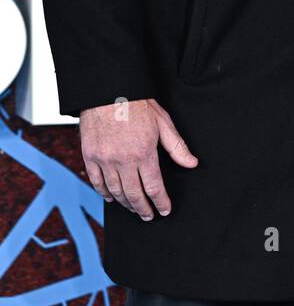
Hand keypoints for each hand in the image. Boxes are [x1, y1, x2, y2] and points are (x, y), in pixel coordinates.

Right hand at [79, 97, 197, 219]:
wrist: (108, 90)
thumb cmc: (137, 103)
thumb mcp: (163, 122)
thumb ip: (177, 147)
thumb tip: (191, 163)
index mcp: (143, 153)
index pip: (154, 187)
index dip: (160, 202)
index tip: (164, 210)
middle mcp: (123, 160)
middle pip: (134, 194)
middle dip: (143, 209)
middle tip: (148, 216)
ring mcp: (104, 159)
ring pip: (115, 191)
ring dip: (126, 203)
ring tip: (134, 208)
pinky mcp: (90, 156)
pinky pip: (96, 181)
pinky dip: (104, 193)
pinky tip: (111, 198)